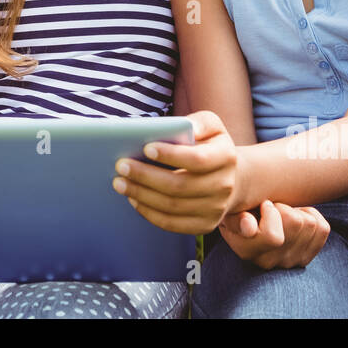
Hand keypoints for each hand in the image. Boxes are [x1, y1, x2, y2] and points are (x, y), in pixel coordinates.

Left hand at [112, 110, 235, 233]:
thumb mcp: (211, 126)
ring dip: (142, 195)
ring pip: (172, 206)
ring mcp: (215, 209)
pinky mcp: (204, 225)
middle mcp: (224, 185)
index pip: (197, 159)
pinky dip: (149, 213)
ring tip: (120, 182)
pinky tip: (133, 199)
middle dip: (146, 176)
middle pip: (180, 185)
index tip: (146, 148)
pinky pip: (172, 224)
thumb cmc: (209, 145)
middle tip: (121, 166)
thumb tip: (186, 127)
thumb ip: (199, 122)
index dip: (171, 155)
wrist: (228, 177)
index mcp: (226, 157)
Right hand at [219, 202, 328, 269]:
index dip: (272, 212)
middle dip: (284, 207)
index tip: (263, 204)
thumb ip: (234, 219)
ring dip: (296, 211)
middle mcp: (269, 262)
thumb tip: (249, 227)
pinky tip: (294, 217)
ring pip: (309, 224)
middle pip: (295, 223)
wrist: (247, 226)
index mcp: (247, 251)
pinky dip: (311, 214)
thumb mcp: (227, 213)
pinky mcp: (306, 257)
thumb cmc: (236, 213)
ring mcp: (289, 262)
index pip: (273, 236)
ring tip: (280, 214)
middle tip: (271, 209)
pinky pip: (322, 228)